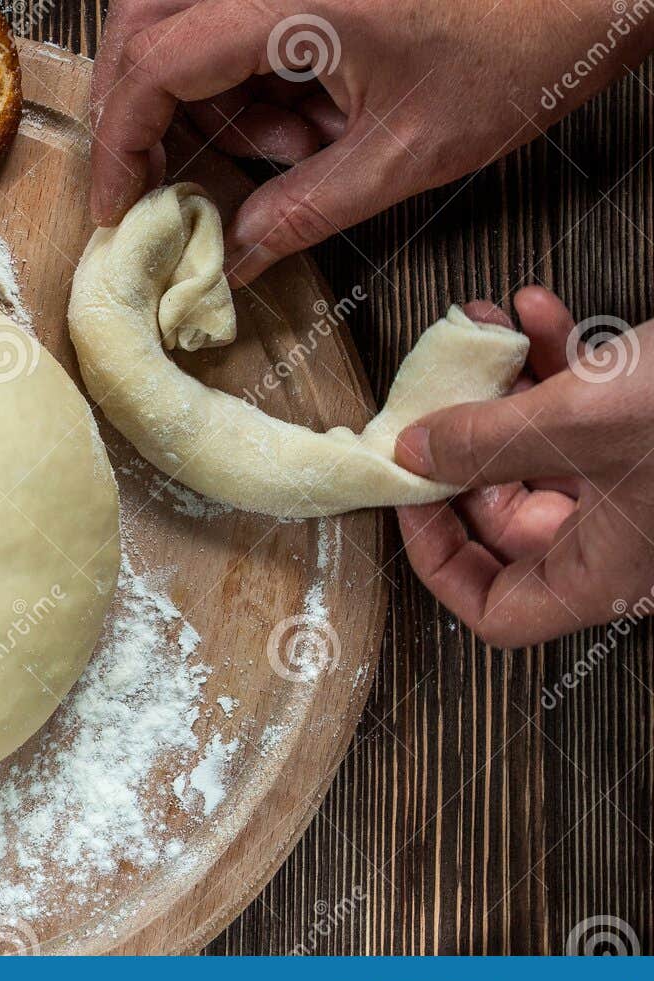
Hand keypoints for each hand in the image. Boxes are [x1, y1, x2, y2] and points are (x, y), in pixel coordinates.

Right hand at [89, 0, 653, 284]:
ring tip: (289, 145)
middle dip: (141, 106)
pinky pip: (233, 16)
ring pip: (182, 17)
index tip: (118, 204)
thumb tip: (234, 257)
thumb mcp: (404, 155)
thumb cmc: (521, 49)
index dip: (121, 142)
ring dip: (206, 93)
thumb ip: (303, 210)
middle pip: (145, 22)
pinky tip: (309, 112)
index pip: (155, 65)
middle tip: (156, 175)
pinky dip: (246, 70)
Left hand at [394, 289, 653, 647]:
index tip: (408, 494)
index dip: (439, 561)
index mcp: (607, 573)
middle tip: (432, 395)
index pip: (497, 612)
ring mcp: (648, 489)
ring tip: (476, 328)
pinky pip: (591, 413)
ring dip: (506, 389)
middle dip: (464, 446)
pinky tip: (536, 310)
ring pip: (545, 454)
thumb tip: (412, 451)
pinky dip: (561, 364)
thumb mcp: (583, 420)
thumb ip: (485, 441)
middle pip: (507, 521)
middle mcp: (626, 541)